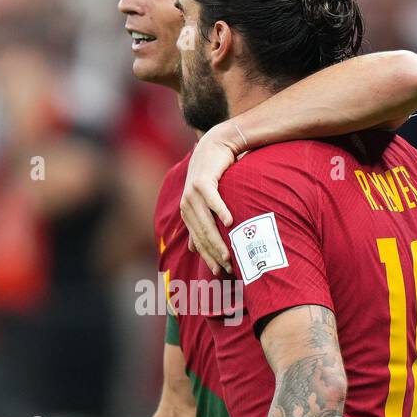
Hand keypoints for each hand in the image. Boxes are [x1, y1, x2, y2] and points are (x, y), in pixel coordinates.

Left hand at [180, 124, 243, 275]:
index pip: (198, 241)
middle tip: (228, 267)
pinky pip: (212, 199)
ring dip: (218, 239)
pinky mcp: (203, 181)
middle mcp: (186, 205)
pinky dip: (220, 210)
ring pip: (206, 222)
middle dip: (214, 253)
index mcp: (187, 213)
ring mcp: (192, 193)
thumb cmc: (216, 174)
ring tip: (230, 253)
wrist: (217, 144)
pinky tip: (230, 221)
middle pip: (202, 235)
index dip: (208, 257)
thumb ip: (201, 223)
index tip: (220, 272)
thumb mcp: (207, 201)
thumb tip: (192, 249)